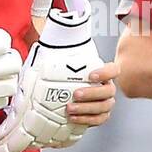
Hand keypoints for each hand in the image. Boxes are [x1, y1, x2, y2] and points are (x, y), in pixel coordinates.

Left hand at [0, 0, 108, 151]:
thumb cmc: (60, 74)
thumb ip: (53, 50)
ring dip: (88, 109)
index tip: (89, 75)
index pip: (113, 69)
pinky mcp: (99, 115)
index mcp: (101, 72)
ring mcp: (104, 102)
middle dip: (92, 93)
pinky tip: (74, 119)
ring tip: (70, 109)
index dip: (104, 72)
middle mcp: (106, 87)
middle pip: (109, 91)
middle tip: (75, 94)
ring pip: (105, 107)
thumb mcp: (57, 61)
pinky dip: (88, 120)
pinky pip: (100, 120)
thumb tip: (37, 30)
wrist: (60, 94)